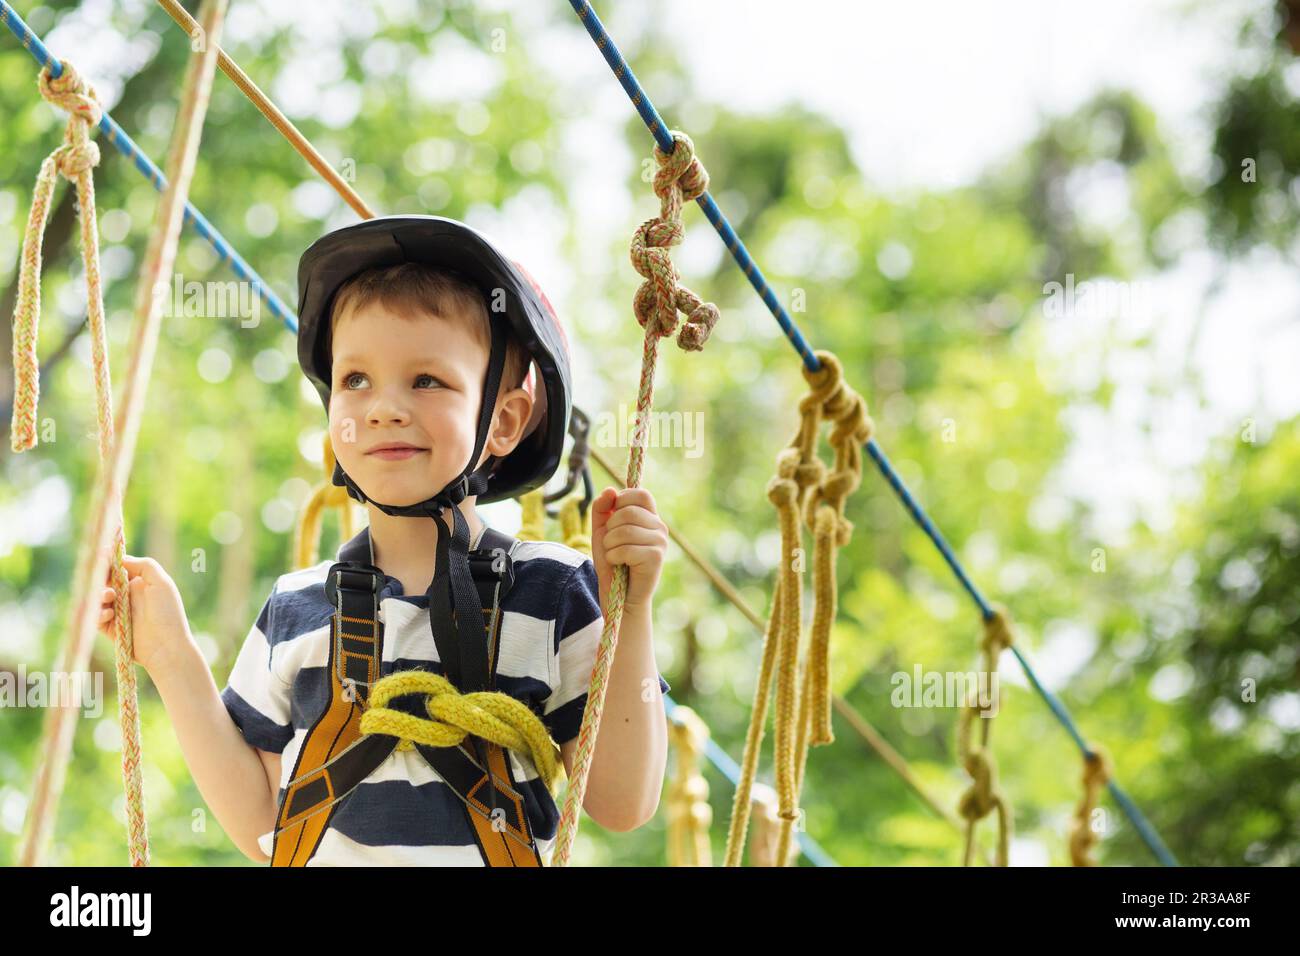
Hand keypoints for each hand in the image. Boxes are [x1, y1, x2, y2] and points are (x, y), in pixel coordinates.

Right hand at [98, 555, 194, 676]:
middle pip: (105, 582)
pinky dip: (99, 613)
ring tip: (109, 597)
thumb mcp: (161, 583)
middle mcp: (128, 596)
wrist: (166, 646)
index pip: (119, 568)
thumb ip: (144, 565)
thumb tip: (121, 559)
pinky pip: (97, 618)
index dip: (108, 563)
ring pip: (98, 599)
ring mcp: (119, 612)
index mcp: (140, 583)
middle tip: (106, 579)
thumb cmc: (167, 613)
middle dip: (102, 579)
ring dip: (99, 595)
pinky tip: (109, 614)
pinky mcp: (111, 629)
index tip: (100, 556)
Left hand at [591, 487, 666, 611]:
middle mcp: (660, 527)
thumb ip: (602, 509)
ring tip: (614, 556)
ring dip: (609, 545)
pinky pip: (625, 548)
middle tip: (611, 545)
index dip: (622, 500)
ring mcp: (660, 542)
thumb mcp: (601, 531)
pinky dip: (613, 557)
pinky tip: (619, 565)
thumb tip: (610, 490)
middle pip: (628, 512)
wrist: (620, 597)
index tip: (612, 518)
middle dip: (610, 528)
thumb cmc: (612, 562)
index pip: (640, 494)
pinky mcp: (656, 558)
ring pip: (624, 530)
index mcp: (650, 518)